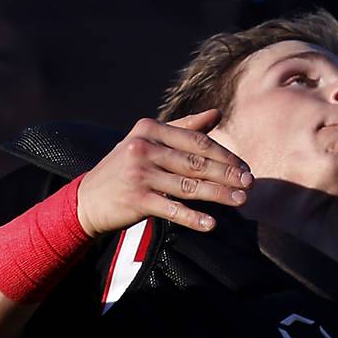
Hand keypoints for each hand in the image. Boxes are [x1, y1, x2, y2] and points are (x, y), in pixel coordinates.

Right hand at [77, 110, 252, 236]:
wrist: (87, 198)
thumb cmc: (126, 168)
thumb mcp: (148, 141)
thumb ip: (184, 127)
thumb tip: (217, 113)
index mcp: (150, 128)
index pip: (196, 141)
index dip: (224, 154)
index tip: (245, 168)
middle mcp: (143, 147)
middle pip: (196, 162)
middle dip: (227, 174)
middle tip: (250, 184)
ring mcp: (139, 173)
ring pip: (188, 186)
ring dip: (218, 195)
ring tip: (241, 201)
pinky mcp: (136, 199)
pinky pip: (171, 209)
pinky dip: (192, 217)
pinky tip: (211, 224)